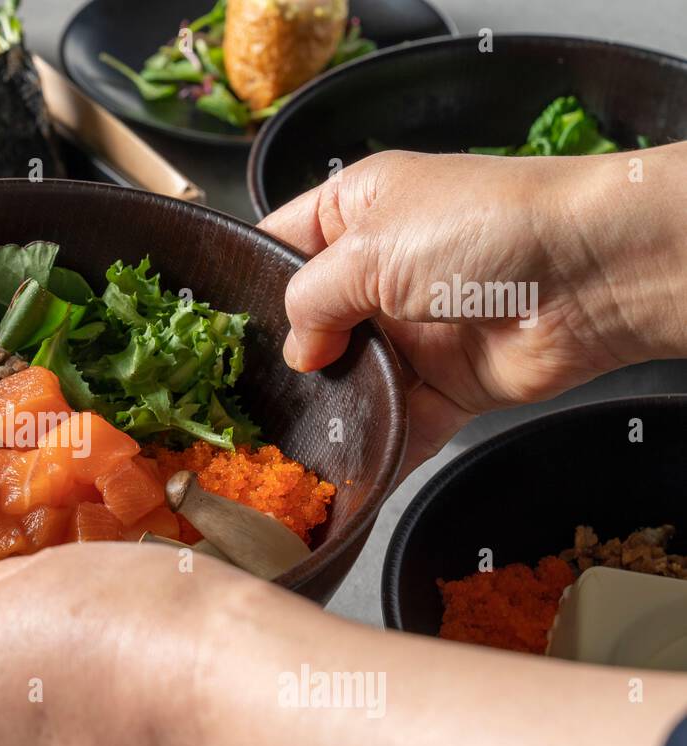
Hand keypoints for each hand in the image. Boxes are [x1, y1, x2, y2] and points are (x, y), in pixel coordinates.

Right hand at [259, 144, 686, 473]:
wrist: (592, 275)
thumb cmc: (484, 229)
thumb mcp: (368, 248)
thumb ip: (310, 301)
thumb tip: (298, 354)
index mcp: (355, 213)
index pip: (279, 245)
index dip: (248, 284)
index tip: (213, 332)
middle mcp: (379, 270)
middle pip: (310, 324)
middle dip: (285, 361)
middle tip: (242, 398)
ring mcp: (412, 330)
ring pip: (351, 380)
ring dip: (330, 410)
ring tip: (285, 442)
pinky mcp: (446, 383)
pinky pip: (400, 424)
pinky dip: (379, 448)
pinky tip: (343, 472)